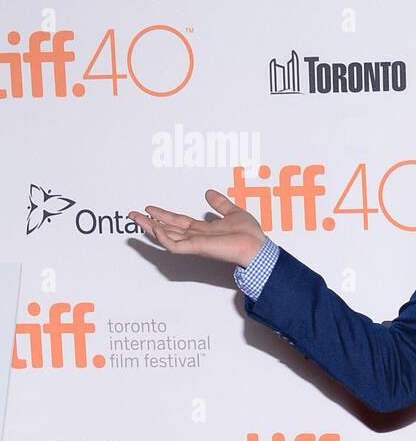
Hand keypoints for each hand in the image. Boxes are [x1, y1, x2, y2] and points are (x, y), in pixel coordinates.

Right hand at [128, 189, 266, 267]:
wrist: (257, 246)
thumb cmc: (250, 235)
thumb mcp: (233, 212)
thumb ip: (220, 204)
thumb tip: (209, 193)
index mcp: (203, 230)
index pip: (178, 222)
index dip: (163, 215)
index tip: (150, 208)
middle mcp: (197, 237)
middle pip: (167, 229)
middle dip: (149, 221)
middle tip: (133, 214)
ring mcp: (195, 243)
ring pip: (167, 236)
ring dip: (151, 227)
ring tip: (137, 218)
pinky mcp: (197, 248)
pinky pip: (175, 245)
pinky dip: (163, 238)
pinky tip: (154, 227)